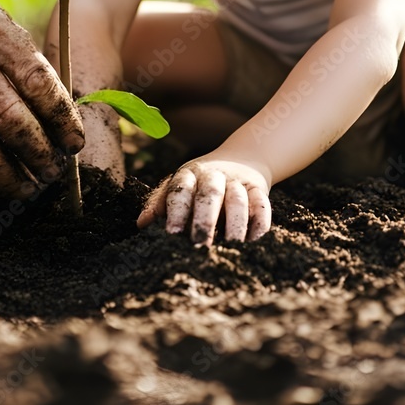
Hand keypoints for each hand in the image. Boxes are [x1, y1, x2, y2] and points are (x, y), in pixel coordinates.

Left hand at [137, 153, 271, 245]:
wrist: (241, 158)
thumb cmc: (200, 182)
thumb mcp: (179, 185)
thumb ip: (160, 203)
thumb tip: (142, 224)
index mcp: (189, 174)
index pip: (180, 190)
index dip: (176, 211)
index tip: (171, 233)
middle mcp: (214, 175)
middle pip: (210, 194)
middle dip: (204, 219)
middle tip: (199, 245)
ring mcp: (238, 181)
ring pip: (238, 200)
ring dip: (235, 223)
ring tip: (231, 247)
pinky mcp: (259, 188)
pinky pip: (262, 204)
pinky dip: (260, 222)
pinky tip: (254, 240)